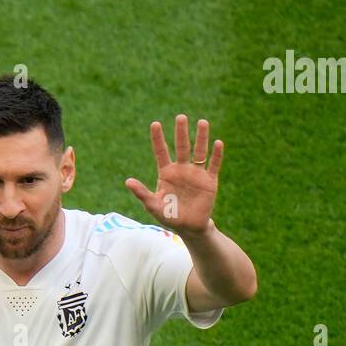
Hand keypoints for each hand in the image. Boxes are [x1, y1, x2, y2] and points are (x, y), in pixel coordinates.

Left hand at [125, 116, 222, 236]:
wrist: (189, 228)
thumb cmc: (169, 216)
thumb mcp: (153, 205)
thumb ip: (142, 193)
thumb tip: (127, 181)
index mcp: (167, 173)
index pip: (161, 151)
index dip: (158, 138)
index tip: (155, 124)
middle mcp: (182, 169)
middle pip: (181, 147)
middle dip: (181, 132)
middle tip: (181, 117)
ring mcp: (196, 174)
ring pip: (199, 152)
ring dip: (201, 137)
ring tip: (202, 122)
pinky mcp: (209, 181)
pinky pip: (213, 165)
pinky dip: (216, 155)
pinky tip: (217, 143)